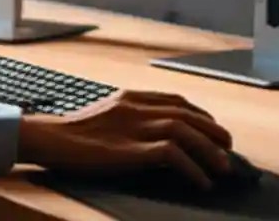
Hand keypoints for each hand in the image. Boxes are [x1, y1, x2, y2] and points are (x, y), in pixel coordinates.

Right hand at [18, 90, 233, 189]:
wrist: (49, 138)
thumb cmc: (71, 134)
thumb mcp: (104, 117)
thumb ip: (129, 119)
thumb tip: (154, 138)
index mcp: (130, 97)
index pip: (176, 101)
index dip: (201, 115)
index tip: (213, 129)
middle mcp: (137, 107)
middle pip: (188, 114)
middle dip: (214, 131)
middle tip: (229, 149)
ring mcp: (135, 126)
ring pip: (186, 131)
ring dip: (210, 150)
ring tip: (224, 168)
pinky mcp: (132, 148)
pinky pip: (173, 155)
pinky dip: (193, 169)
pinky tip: (201, 182)